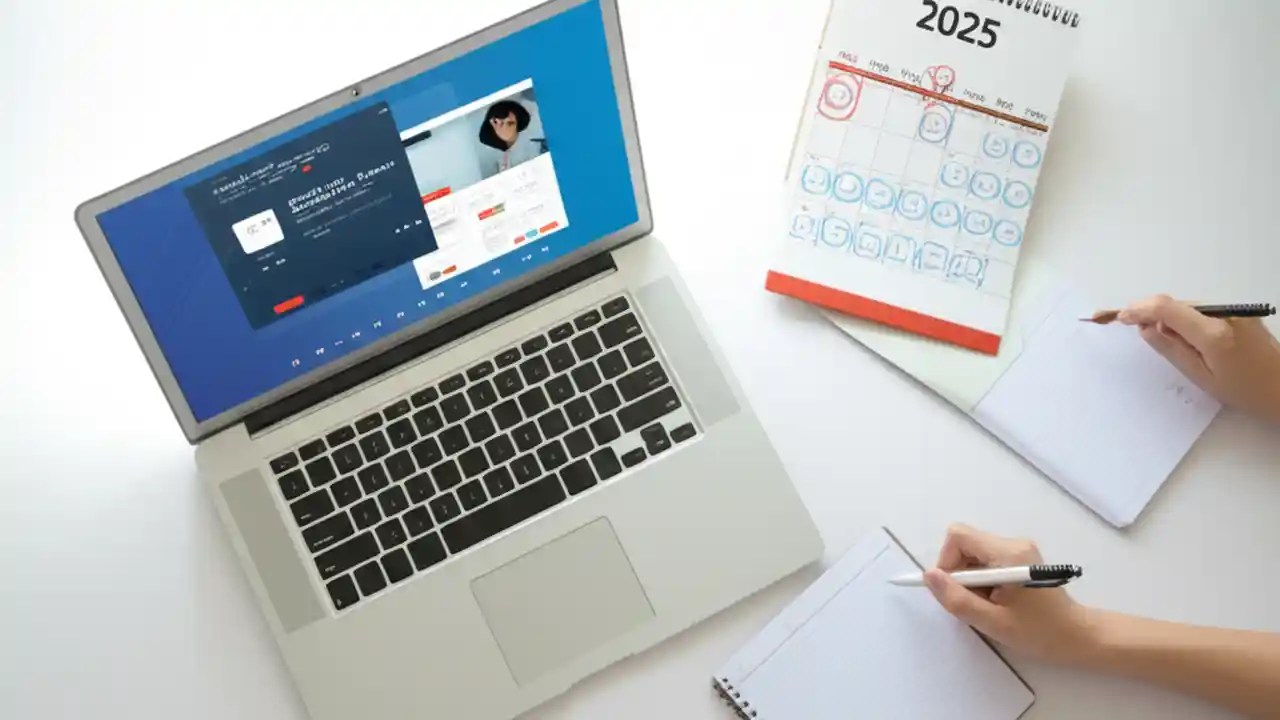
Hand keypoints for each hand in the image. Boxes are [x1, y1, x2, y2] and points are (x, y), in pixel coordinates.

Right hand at [923, 524, 1095, 664]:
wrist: (1079, 637)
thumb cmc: (1040, 632)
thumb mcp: (993, 622)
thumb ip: (958, 599)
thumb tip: (930, 576)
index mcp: (1009, 554)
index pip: (959, 536)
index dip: (946, 561)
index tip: (953, 590)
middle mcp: (1014, 544)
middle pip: (966, 544)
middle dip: (959, 574)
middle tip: (974, 604)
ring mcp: (1019, 550)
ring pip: (974, 555)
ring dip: (972, 581)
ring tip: (989, 606)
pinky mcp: (1021, 559)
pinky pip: (987, 561)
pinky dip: (983, 581)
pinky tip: (998, 602)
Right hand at [1118, 295, 1279, 421]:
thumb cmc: (1245, 392)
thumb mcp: (1201, 376)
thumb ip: (1171, 349)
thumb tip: (1146, 328)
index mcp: (1212, 333)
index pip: (1166, 308)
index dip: (1139, 309)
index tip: (1122, 318)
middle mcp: (1225, 313)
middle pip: (1178, 304)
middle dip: (1154, 313)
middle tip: (1139, 331)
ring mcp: (1236, 310)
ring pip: (1190, 305)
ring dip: (1172, 316)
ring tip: (1172, 343)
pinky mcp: (1242, 312)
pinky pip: (1205, 310)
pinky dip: (1189, 318)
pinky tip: (1191, 339)